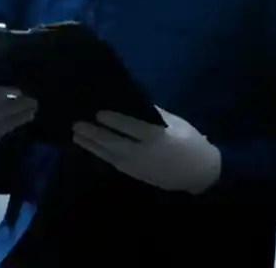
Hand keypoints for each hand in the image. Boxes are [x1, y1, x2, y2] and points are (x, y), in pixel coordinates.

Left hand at [72, 107, 220, 194]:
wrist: (199, 172)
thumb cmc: (189, 142)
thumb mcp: (176, 123)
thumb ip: (155, 114)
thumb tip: (132, 102)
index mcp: (157, 138)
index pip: (130, 128)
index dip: (113, 120)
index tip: (98, 112)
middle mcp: (143, 153)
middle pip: (114, 143)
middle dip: (94, 134)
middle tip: (77, 124)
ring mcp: (137, 166)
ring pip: (109, 155)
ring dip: (92, 145)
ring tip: (76, 135)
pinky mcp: (135, 174)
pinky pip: (114, 163)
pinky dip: (101, 154)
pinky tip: (91, 147)